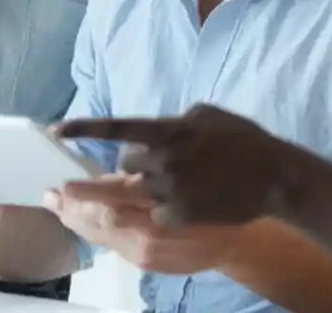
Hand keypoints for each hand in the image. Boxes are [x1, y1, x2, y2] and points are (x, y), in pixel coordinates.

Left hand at [42, 173, 240, 274]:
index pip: (112, 199)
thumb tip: (113, 173)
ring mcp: (148, 252)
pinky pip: (114, 245)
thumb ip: (147, 177)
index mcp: (160, 205)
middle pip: (101, 220)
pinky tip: (84, 223)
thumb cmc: (214, 195)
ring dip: (79, 220)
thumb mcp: (182, 177)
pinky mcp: (148, 263)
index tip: (62, 186)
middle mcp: (150, 233)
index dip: (85, 194)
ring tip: (58, 207)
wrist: (240, 239)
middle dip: (73, 208)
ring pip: (104, 235)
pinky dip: (97, 231)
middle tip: (49, 196)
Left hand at [56, 104, 294, 227]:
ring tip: (176, 186)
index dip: (83, 129)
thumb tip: (154, 131)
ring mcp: (169, 190)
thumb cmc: (244, 141)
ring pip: (137, 193)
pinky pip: (154, 214)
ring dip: (149, 190)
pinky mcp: (178, 216)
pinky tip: (190, 202)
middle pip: (122, 168)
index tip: (56, 130)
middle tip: (150, 169)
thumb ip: (175, 121)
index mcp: (168, 130)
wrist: (275, 177)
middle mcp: (163, 159)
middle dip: (131, 170)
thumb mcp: (208, 115)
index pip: (116, 129)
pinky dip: (164, 210)